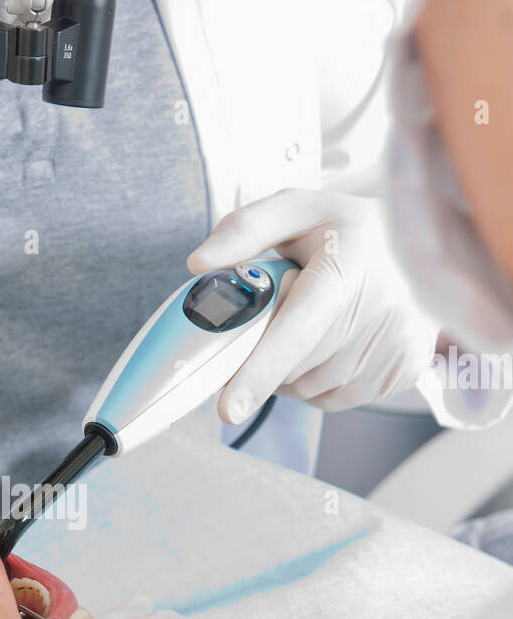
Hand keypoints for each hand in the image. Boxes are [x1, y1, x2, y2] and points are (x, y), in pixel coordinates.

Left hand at [187, 189, 439, 422]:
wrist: (421, 242)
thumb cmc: (347, 229)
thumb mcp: (296, 210)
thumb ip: (245, 229)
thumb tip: (198, 262)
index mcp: (349, 265)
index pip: (298, 329)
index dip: (260, 372)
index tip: (228, 409)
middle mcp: (383, 308)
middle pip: (295, 367)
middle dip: (266, 356)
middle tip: (274, 319)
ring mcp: (399, 343)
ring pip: (311, 389)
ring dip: (292, 371)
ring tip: (309, 327)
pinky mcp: (406, 369)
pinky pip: (336, 398)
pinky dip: (319, 382)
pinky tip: (331, 345)